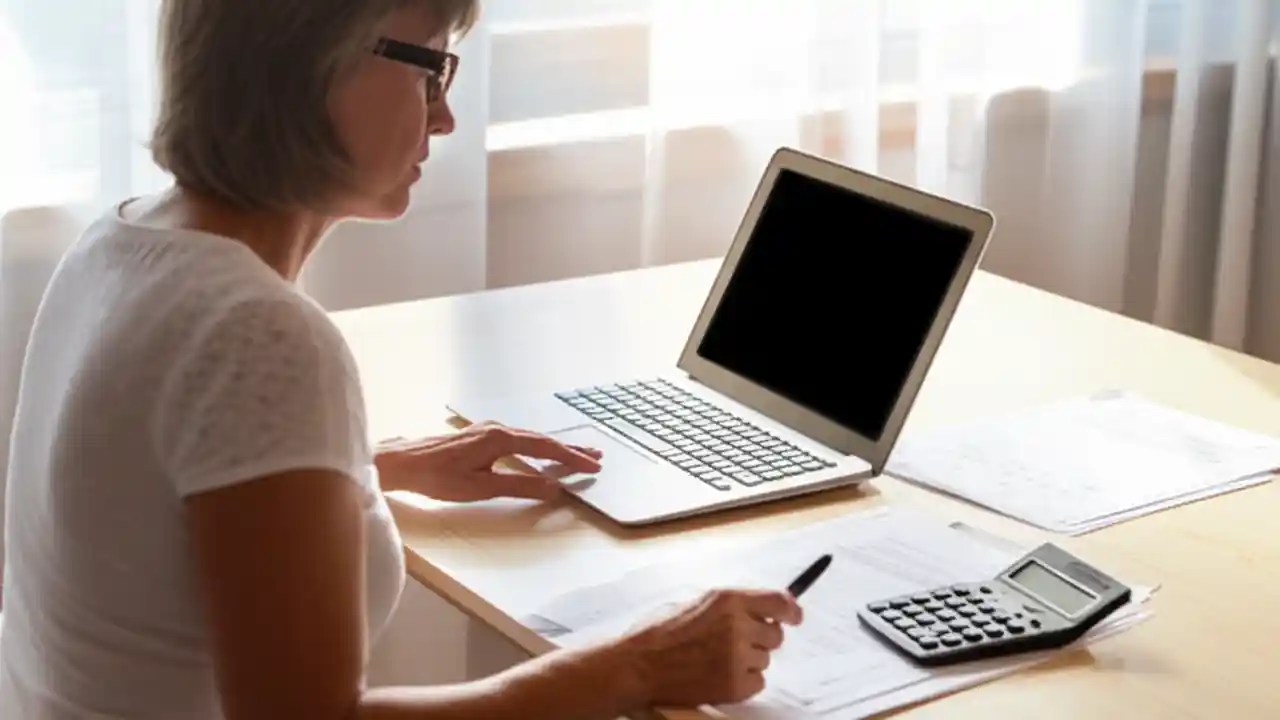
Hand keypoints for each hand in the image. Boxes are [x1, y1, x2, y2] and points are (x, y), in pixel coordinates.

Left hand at [374, 422, 602, 501]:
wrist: (402, 463)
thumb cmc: (436, 476)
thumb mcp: (481, 488)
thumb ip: (519, 487)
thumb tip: (552, 487)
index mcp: (500, 438)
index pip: (545, 448)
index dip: (571, 458)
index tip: (592, 466)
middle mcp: (497, 428)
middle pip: (542, 439)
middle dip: (570, 450)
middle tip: (596, 457)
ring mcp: (488, 430)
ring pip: (531, 438)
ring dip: (555, 448)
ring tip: (576, 455)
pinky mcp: (480, 436)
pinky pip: (518, 439)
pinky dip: (537, 447)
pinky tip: (541, 453)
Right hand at [620, 588, 803, 706]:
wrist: (638, 665)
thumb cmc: (662, 631)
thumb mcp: (699, 602)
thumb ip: (734, 604)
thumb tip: (768, 608)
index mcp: (729, 599)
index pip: (780, 602)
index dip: (792, 611)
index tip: (794, 617)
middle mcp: (738, 626)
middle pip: (775, 635)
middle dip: (761, 638)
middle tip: (735, 642)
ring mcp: (737, 657)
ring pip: (765, 659)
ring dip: (748, 660)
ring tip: (716, 659)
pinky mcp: (735, 685)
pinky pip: (758, 682)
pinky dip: (743, 681)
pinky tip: (717, 675)